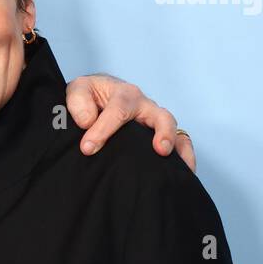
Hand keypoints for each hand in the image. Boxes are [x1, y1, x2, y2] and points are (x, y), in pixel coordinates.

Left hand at [65, 74, 195, 170]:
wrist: (96, 98)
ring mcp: (154, 122)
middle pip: (162, 117)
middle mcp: (145, 107)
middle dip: (163, 133)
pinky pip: (179, 143)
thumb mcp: (78, 90)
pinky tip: (184, 173)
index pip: (118, 111)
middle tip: (160, 150)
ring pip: (174, 133)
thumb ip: (79, 102)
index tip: (88, 148)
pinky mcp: (158, 135)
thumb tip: (88, 121)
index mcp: (124, 94)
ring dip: (177, 147)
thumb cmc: (89, 95)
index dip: (103, 131)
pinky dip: (184, 156)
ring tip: (178, 164)